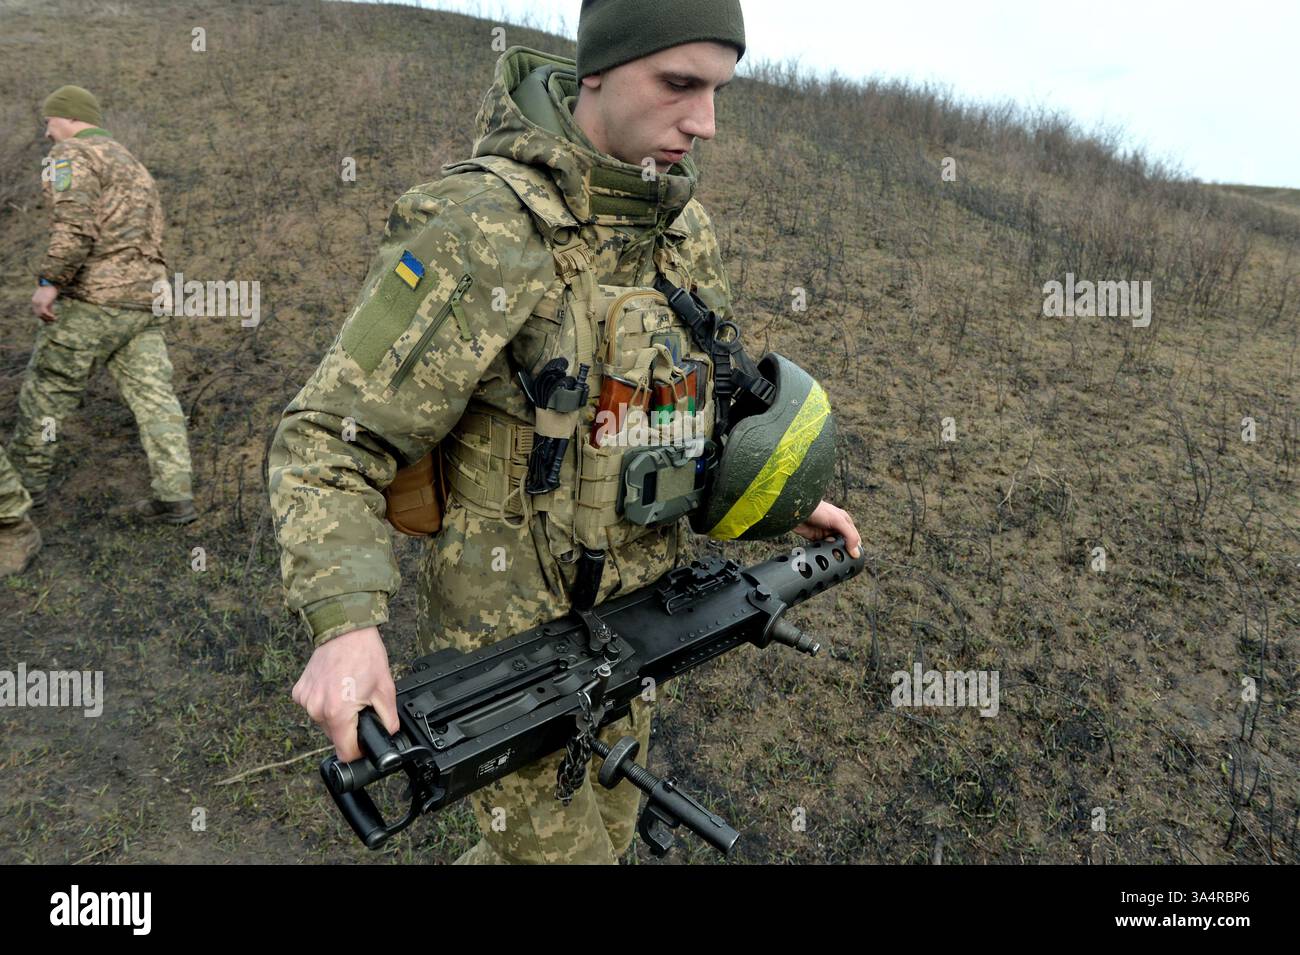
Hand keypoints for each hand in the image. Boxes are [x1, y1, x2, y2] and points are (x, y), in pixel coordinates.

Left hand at [32, 285, 57, 321]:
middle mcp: (34, 303)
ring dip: (48, 318)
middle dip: (46, 319)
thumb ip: (48, 306)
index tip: (50, 319)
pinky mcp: (42, 303)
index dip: (44, 317)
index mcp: (34, 301)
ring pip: (41, 314)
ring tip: (55, 319)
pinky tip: (55, 317)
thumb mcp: (48, 300)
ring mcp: (37, 303)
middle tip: (53, 320)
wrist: (51, 284)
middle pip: (38, 314)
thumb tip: (51, 314)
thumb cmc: (51, 290)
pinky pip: (44, 312)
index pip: (37, 312)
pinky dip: (49, 316)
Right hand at [292, 625, 399, 760]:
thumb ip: (388, 719)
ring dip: (336, 714)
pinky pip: (313, 707)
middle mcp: (317, 710)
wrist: (345, 630)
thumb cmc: (365, 655)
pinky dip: (324, 702)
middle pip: (335, 735)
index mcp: (338, 713)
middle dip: (349, 727)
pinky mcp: (299, 691)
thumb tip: (389, 735)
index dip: (358, 751)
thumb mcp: (385, 690)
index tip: (365, 743)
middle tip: (360, 706)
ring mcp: (306, 701)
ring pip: (324, 721)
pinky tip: (335, 686)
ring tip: (348, 692)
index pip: (345, 752)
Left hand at [792, 498, 861, 557]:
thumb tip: (856, 553)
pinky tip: (824, 552)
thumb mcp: (838, 521)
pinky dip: (824, 551)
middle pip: (844, 543)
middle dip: (844, 550)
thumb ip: (849, 536)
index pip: (854, 537)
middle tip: (844, 558)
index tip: (855, 557)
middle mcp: (836, 527)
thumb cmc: (819, 510)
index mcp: (844, 521)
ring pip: (833, 547)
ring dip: (833, 551)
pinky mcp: (816, 539)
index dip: (855, 547)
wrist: (798, 511)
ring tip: (833, 555)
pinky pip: (823, 548)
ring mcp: (826, 533)